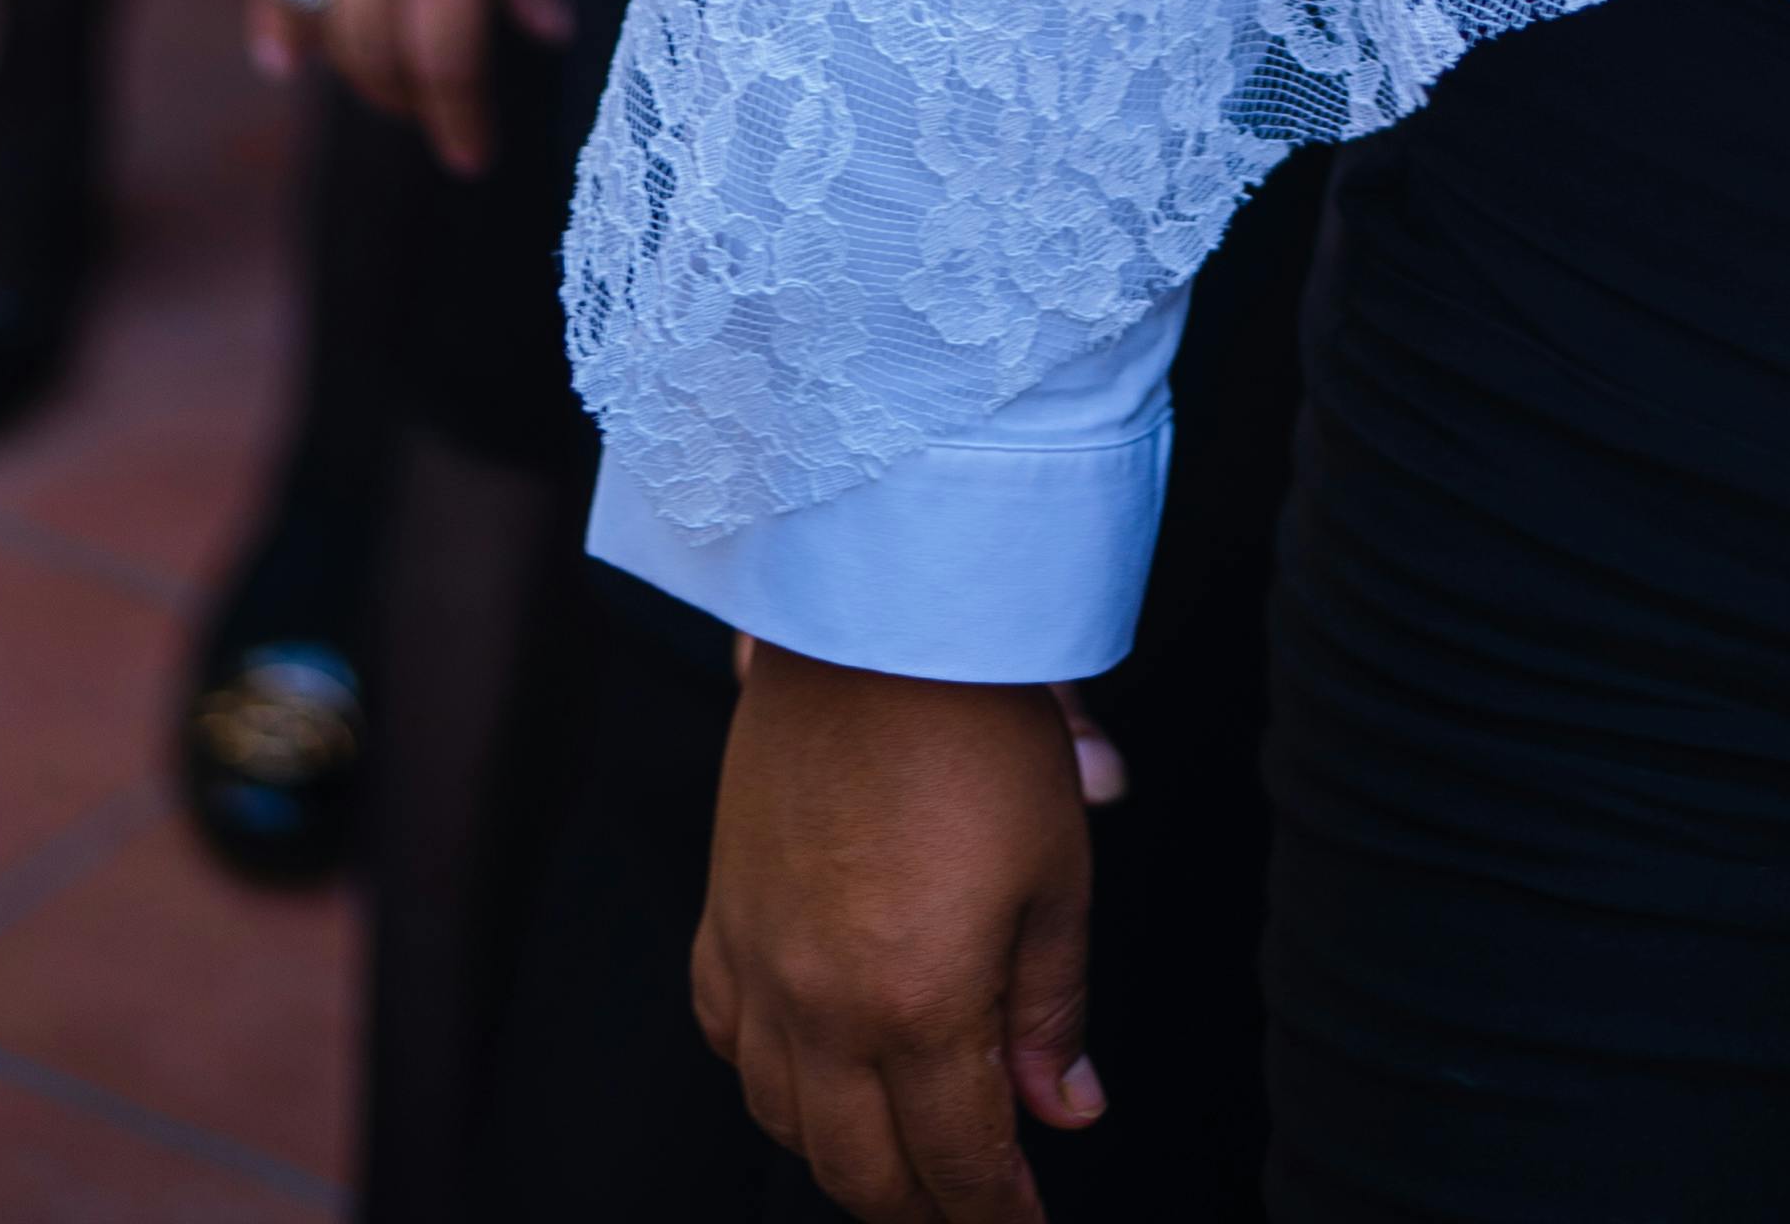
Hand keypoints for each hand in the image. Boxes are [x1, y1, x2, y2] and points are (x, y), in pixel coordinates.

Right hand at [246, 0, 567, 169]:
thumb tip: (545, 27)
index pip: (446, 62)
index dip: (461, 121)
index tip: (476, 157)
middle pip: (375, 59)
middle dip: (411, 103)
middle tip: (443, 120)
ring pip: (318, 28)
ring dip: (353, 68)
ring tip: (387, 87)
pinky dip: (276, 24)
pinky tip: (288, 59)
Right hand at [699, 652, 1099, 1221]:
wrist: (874, 624)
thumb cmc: (976, 730)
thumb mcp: (1055, 876)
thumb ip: (1052, 1011)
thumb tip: (1066, 1109)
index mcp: (919, 1004)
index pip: (958, 1161)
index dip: (997, 1212)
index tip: (1024, 1223)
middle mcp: (824, 1006)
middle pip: (861, 1171)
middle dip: (922, 1210)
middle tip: (967, 1207)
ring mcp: (762, 966)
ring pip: (785, 1122)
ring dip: (844, 1158)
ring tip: (898, 1156)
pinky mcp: (724, 918)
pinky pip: (729, 1040)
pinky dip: (768, 1079)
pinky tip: (805, 1072)